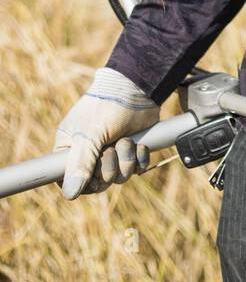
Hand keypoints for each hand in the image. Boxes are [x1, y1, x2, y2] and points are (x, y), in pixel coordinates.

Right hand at [54, 68, 158, 199]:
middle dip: (109, 167)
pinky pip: (137, 168)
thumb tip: (70, 194)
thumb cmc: (106, 107)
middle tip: (111, 149)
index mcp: (70, 148)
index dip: (84, 183)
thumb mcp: (90, 135)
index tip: (94, 176)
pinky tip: (139, 144)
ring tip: (126, 140)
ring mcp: (112, 152)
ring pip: (119, 177)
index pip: (69, 180)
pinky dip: (140, 157)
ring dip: (126, 159)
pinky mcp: (132, 149)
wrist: (137, 87)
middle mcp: (90, 153)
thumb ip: (80, 164)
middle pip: (99, 182)